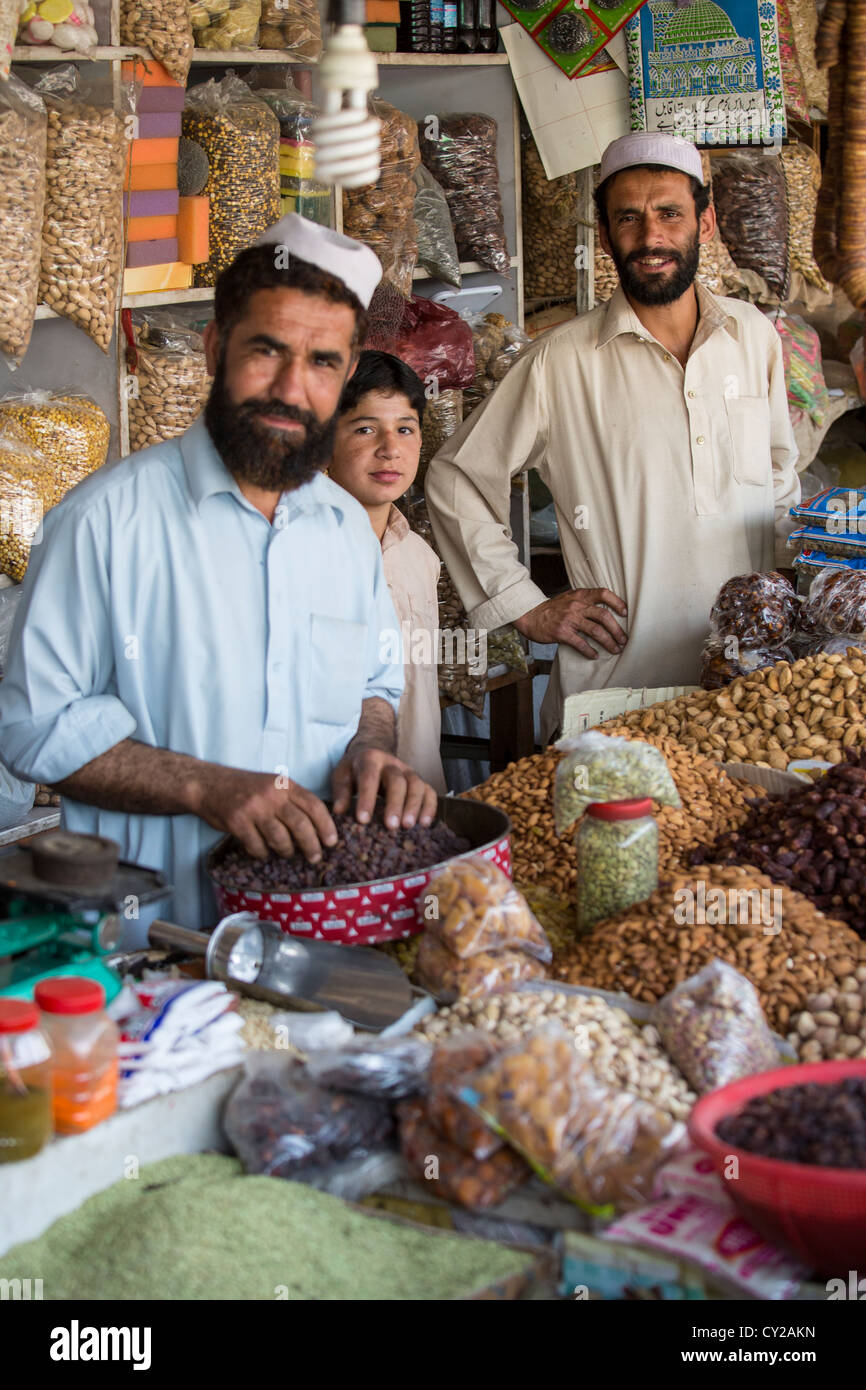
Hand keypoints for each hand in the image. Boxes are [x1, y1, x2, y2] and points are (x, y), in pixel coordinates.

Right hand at [190, 765, 336, 860]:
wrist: (209, 784)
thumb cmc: (246, 788)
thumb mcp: (273, 785)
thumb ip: (293, 800)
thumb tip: (318, 826)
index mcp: (284, 784)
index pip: (314, 805)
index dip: (326, 825)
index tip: (332, 841)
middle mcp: (271, 795)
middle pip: (301, 825)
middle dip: (312, 845)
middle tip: (315, 857)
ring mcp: (254, 808)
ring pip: (280, 839)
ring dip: (287, 851)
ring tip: (287, 853)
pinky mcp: (237, 822)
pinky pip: (257, 847)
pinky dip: (262, 853)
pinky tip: (262, 851)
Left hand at [331, 747, 438, 829]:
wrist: (370, 754)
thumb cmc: (354, 770)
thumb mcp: (342, 775)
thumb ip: (341, 792)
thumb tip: (340, 812)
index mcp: (370, 759)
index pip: (369, 778)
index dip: (367, 799)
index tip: (363, 820)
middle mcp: (392, 763)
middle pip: (397, 781)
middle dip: (395, 804)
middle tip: (391, 826)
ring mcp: (408, 771)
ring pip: (416, 785)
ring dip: (414, 806)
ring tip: (408, 826)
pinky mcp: (419, 781)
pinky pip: (429, 791)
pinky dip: (429, 807)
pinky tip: (424, 823)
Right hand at [514, 587, 627, 658]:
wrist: (530, 615)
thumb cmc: (552, 609)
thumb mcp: (569, 597)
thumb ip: (585, 601)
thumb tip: (605, 611)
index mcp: (580, 595)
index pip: (603, 593)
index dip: (617, 602)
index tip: (625, 613)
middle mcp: (576, 606)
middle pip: (604, 616)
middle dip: (617, 630)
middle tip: (623, 639)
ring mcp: (569, 619)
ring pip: (596, 631)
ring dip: (608, 642)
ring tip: (615, 649)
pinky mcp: (562, 633)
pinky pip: (581, 643)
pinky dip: (590, 651)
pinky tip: (594, 655)